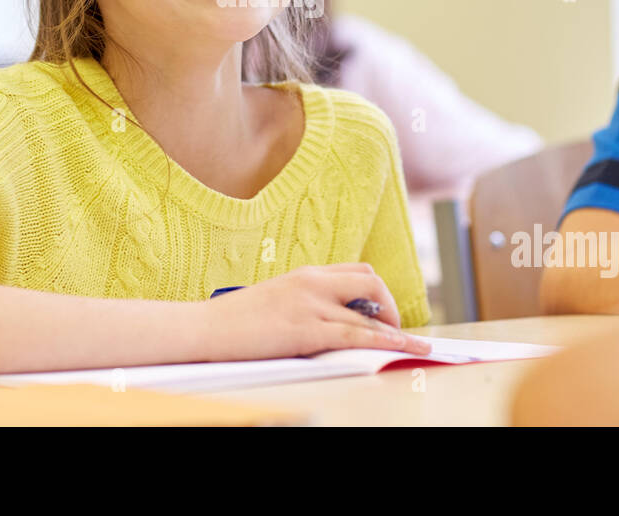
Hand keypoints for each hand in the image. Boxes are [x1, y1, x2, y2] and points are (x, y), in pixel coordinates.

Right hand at [199, 263, 432, 361]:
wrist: (204, 328)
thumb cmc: (234, 321)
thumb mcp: (275, 300)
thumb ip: (303, 302)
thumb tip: (329, 320)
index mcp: (306, 274)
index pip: (357, 270)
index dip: (379, 291)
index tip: (386, 310)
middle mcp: (313, 283)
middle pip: (372, 283)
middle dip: (392, 306)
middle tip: (396, 328)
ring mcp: (311, 305)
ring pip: (369, 314)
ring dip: (396, 331)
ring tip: (414, 344)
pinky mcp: (307, 331)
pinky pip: (357, 336)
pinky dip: (386, 342)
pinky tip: (402, 348)